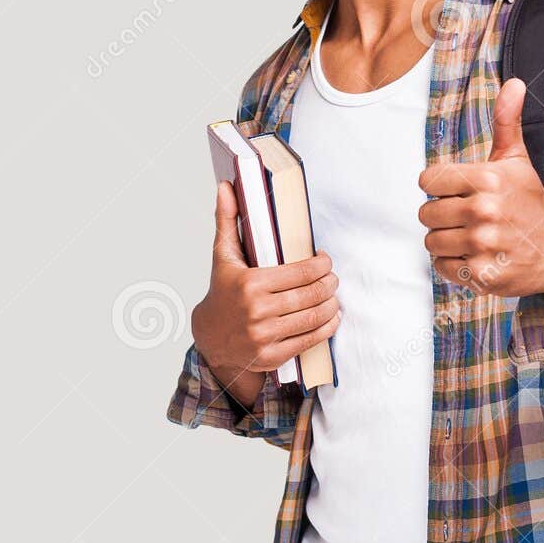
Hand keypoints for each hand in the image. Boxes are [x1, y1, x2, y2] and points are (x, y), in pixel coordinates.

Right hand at [190, 180, 340, 405]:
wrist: (210, 337)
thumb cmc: (222, 291)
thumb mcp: (224, 255)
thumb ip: (227, 219)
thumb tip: (226, 187)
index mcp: (250, 283)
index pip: (301, 272)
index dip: (322, 264)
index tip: (325, 259)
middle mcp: (259, 311)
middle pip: (312, 294)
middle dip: (330, 283)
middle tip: (332, 277)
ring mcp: (266, 336)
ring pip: (315, 317)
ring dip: (332, 304)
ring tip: (332, 295)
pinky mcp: (273, 355)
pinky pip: (310, 340)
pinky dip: (327, 327)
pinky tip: (331, 316)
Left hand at [417, 77, 543, 300]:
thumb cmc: (530, 202)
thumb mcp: (517, 160)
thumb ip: (506, 122)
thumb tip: (514, 83)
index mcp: (488, 179)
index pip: (428, 180)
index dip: (439, 186)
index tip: (458, 191)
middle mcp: (485, 211)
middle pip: (426, 213)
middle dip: (441, 215)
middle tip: (466, 217)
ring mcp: (483, 245)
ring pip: (431, 241)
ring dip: (445, 240)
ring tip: (470, 236)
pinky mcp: (483, 275)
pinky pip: (442, 266)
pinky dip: (453, 264)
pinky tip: (475, 256)